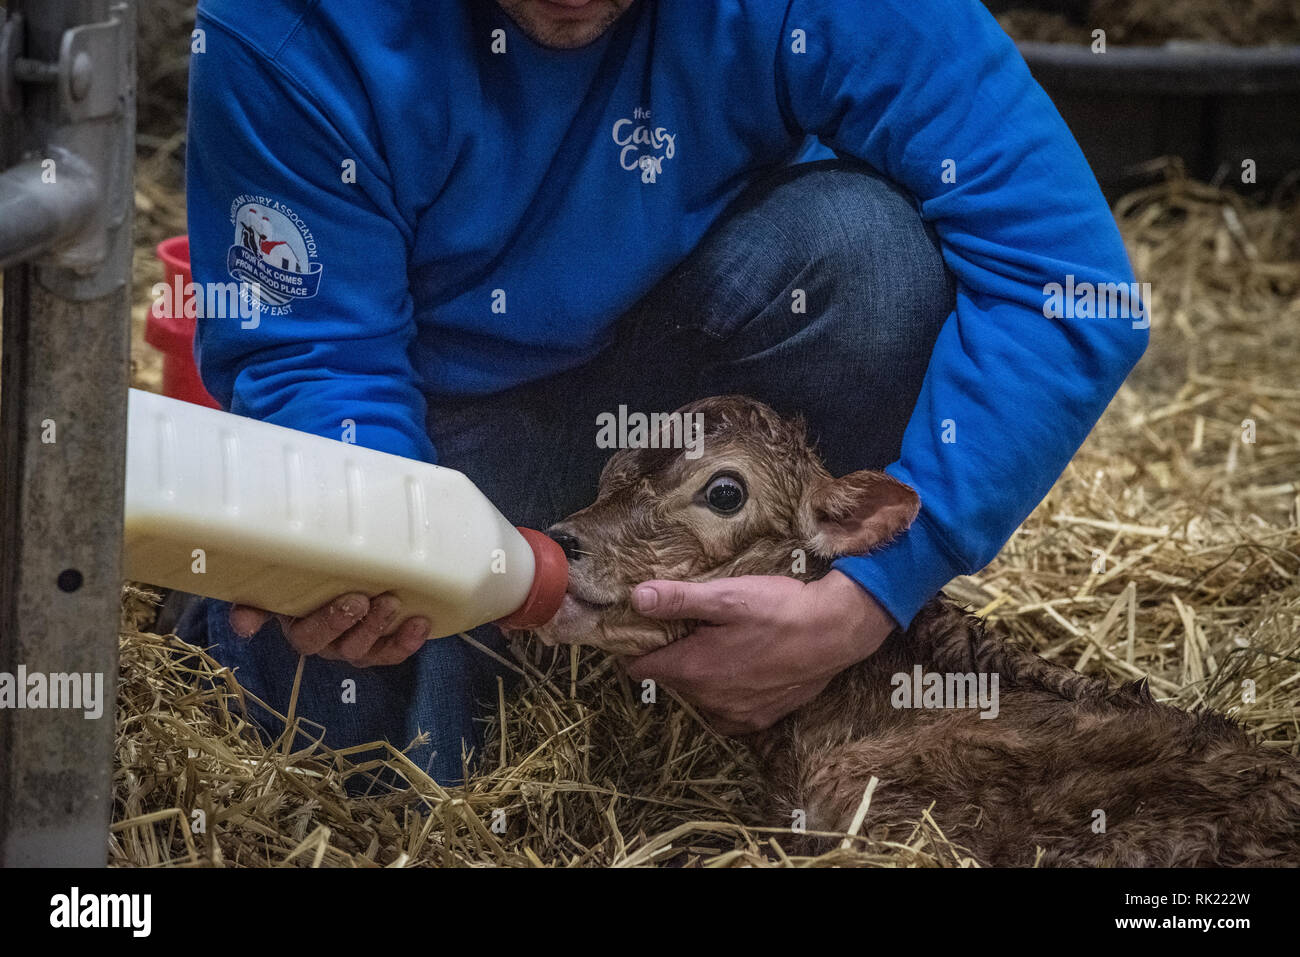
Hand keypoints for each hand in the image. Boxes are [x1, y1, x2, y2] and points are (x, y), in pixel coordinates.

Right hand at [228, 592, 430, 666]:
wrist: (335, 572)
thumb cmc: (301, 575)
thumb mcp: (275, 582)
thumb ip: (256, 598)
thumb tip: (242, 624)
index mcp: (297, 627)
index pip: (306, 636)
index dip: (328, 622)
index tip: (350, 600)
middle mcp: (325, 643)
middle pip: (338, 645)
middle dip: (354, 623)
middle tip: (366, 599)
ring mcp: (354, 647)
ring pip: (365, 650)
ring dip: (381, 629)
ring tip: (395, 603)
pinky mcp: (380, 646)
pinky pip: (392, 652)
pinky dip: (407, 642)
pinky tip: (421, 623)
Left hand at [623, 571, 896, 734]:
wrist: (835, 632)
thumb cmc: (779, 609)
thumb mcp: (726, 596)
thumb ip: (678, 600)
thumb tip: (636, 598)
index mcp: (692, 668)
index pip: (639, 667)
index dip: (637, 646)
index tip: (644, 629)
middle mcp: (707, 699)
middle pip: (670, 680)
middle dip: (673, 656)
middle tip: (690, 629)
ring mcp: (734, 713)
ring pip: (696, 696)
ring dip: (700, 675)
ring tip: (719, 645)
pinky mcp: (758, 720)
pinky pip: (724, 712)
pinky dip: (724, 695)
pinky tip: (739, 670)